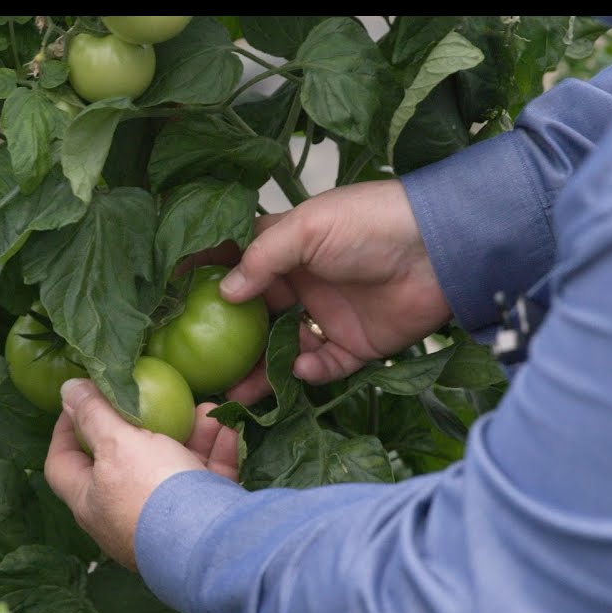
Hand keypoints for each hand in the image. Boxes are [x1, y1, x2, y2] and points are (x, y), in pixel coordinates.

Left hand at [44, 378, 238, 569]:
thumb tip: (67, 389)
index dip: (65, 430)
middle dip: (145, 426)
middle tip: (155, 400)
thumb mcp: (117, 444)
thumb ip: (94, 414)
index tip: (79, 401)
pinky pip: (205, 481)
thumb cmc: (152, 493)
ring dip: (190, 435)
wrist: (208, 544)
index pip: (62, 462)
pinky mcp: (199, 523)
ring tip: (204, 409)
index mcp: (90, 501)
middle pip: (125, 462)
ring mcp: (162, 521)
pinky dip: (216, 454)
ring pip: (173, 468)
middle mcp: (121, 515)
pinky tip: (227, 430)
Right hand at [195, 180, 452, 403]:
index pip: (238, 263)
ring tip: (233, 391)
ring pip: (283, 350)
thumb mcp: (307, 228)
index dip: (207, 278)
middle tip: (196, 363)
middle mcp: (304, 284)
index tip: (172, 298)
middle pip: (255, 317)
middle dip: (226, 340)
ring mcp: (329, 316)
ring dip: (260, 370)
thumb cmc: (371, 222)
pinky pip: (324, 367)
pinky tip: (297, 370)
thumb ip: (262, 258)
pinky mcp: (357, 345)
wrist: (439, 248)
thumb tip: (225, 292)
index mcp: (288, 247)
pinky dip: (308, 373)